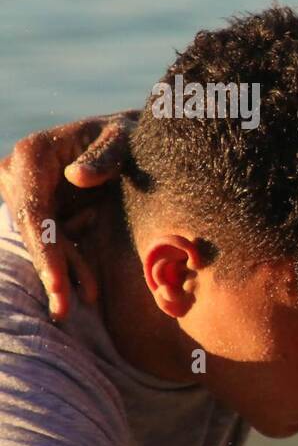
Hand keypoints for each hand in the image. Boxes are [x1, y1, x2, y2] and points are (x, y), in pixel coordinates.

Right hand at [0, 111, 134, 320]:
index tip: (56, 280)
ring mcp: (28, 194)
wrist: (130, 137)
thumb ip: (105, 155)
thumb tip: (77, 177)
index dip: (45, 249)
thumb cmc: (128, 134)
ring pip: (44, 242)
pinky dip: (73, 264)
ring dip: (66, 272)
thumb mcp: (123, 137)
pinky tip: (90, 288)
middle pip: (33, 232)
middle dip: (51, 270)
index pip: (34, 211)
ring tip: (91, 299)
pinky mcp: (44, 210)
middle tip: (64, 311)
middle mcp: (18, 175)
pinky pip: (55, 242)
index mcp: (31, 155)